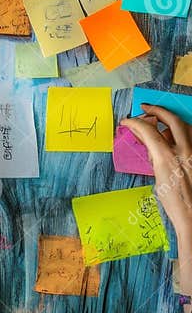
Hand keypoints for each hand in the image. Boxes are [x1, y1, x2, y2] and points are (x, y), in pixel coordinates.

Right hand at [121, 104, 191, 238]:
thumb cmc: (175, 204)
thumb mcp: (158, 179)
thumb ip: (156, 158)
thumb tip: (149, 145)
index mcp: (168, 159)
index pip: (149, 130)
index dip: (135, 122)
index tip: (127, 121)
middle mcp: (185, 152)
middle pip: (172, 120)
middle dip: (157, 111)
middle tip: (146, 108)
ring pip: (187, 126)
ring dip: (173, 120)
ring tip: (162, 123)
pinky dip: (184, 132)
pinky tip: (177, 138)